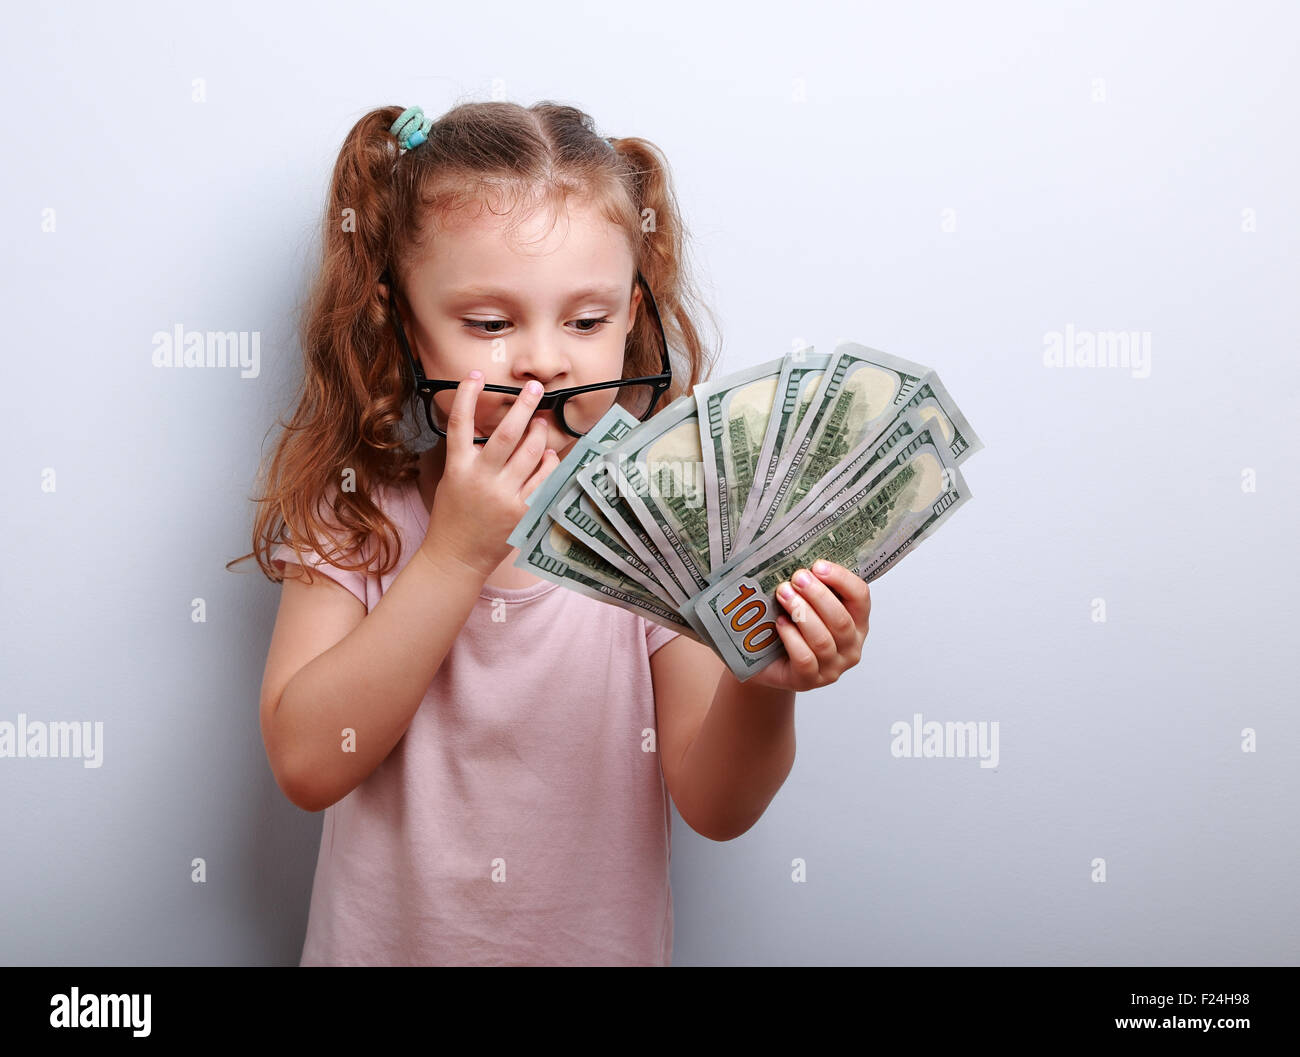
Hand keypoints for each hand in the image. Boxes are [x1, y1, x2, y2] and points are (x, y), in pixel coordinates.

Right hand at [421, 371, 558, 577]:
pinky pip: (543, 479)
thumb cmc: (454, 516)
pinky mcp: (522, 512)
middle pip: (507, 434)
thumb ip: (468, 454)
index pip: (460, 424)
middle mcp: (481, 479)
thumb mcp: (452, 479)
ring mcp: (504, 496)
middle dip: (524, 406)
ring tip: (541, 421)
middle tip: (536, 388)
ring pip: (530, 453)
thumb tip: (489, 425)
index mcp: (458, 468)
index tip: (476, 374)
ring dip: (539, 433)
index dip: (466, 395)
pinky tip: (548, 455)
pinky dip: (548, 463)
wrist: (457, 556)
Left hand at [746, 560, 870, 691]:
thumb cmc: (788, 624)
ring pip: (823, 640)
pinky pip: (805, 658)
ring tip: (783, 594)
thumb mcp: (805, 602)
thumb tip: (798, 556)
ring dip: (802, 613)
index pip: (860, 597)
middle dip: (818, 595)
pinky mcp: (809, 681)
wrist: (765, 660)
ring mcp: (832, 668)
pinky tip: (780, 623)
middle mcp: (851, 647)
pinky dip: (792, 638)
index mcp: (857, 622)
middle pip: (841, 619)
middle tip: (796, 577)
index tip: (817, 565)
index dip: (842, 579)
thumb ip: (810, 584)